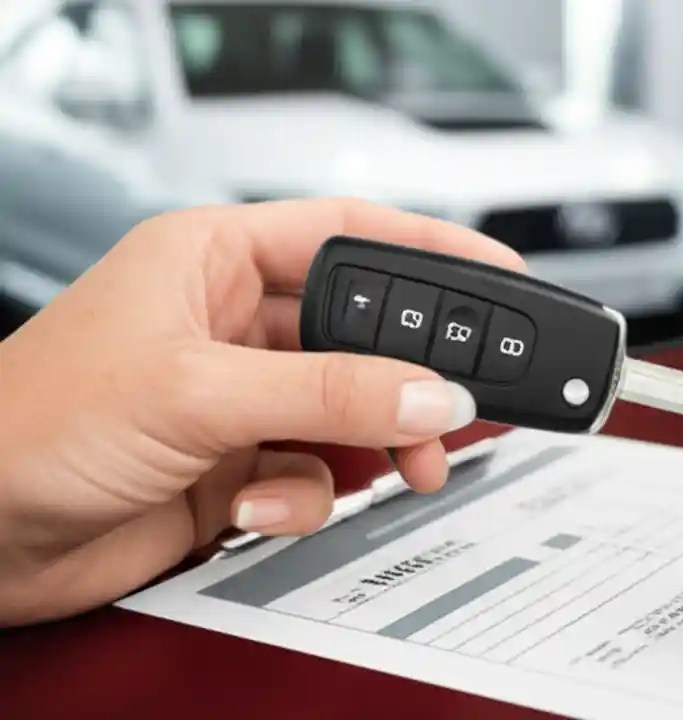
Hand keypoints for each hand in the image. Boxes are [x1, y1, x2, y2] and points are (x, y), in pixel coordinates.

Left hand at [0, 199, 522, 625]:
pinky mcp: (238, 464)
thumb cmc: (26, 426)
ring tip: (401, 467)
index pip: (349, 235)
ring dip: (376, 445)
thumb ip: (328, 390)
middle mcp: (231, 323)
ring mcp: (240, 398)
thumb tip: (431, 392)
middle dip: (412, 375)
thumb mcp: (197, 391)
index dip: (432, 252)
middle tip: (459, 403)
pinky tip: (258, 502)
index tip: (501, 279)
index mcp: (212, 258)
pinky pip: (317, 472)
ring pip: (353, 410)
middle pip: (365, 334)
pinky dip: (308, 495)